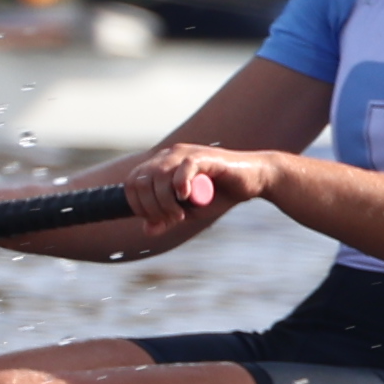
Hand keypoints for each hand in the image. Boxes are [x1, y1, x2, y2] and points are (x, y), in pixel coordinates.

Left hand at [116, 141, 287, 234]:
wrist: (252, 181)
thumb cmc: (220, 194)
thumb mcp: (189, 212)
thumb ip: (167, 218)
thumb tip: (146, 230)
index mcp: (161, 165)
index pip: (131, 182)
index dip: (137, 205)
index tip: (155, 219)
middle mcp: (169, 155)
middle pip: (141, 181)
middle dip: (151, 207)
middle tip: (170, 219)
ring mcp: (185, 154)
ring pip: (158, 176)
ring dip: (164, 202)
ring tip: (180, 215)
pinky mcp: (203, 156)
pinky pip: (182, 168)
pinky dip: (180, 186)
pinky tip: (186, 197)